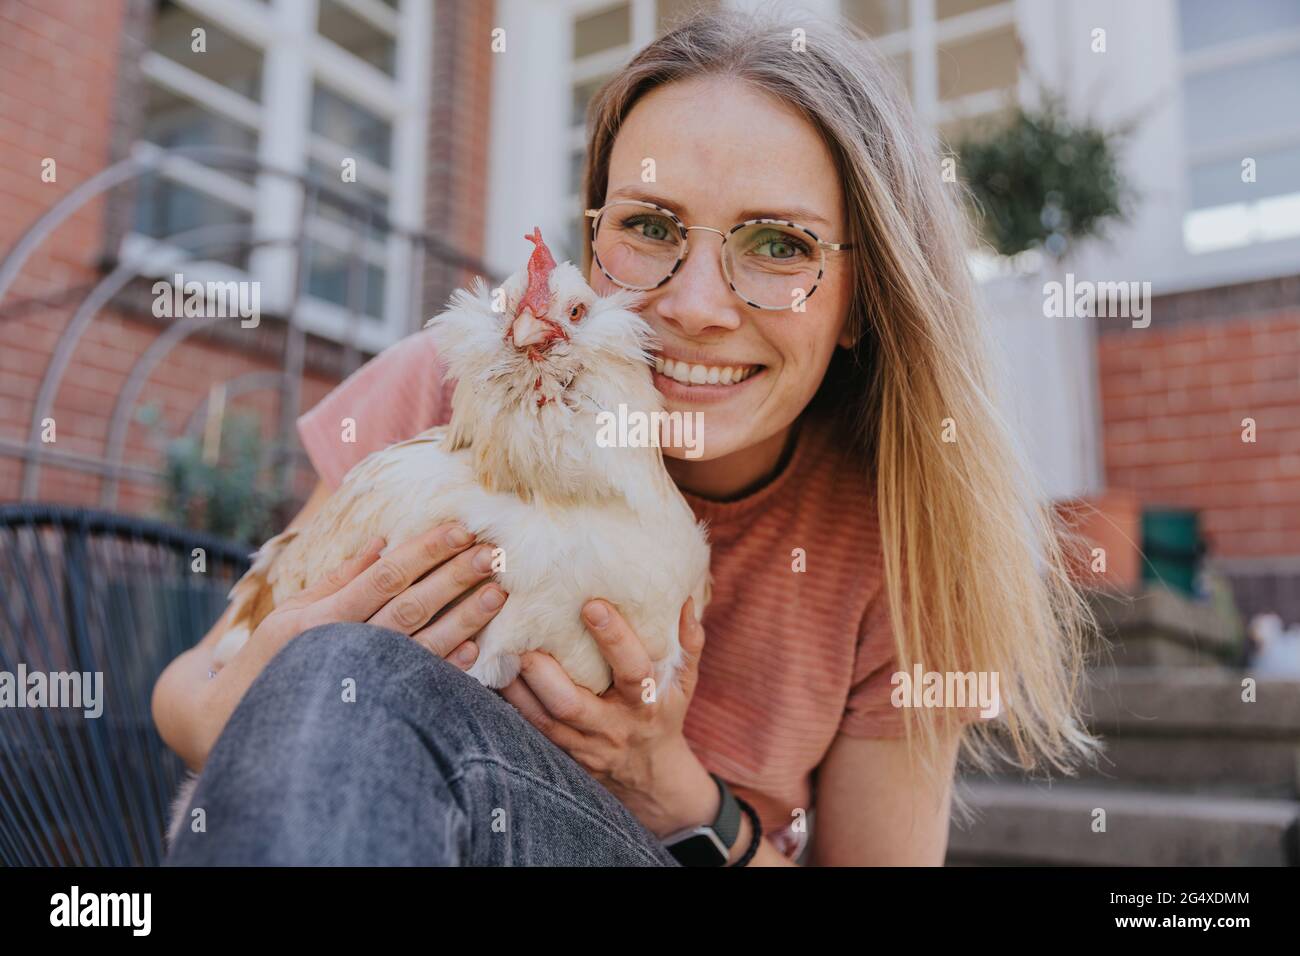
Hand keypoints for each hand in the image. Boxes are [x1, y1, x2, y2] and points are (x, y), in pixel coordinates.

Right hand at [193, 522, 507, 766]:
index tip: (460, 529)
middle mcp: (348, 647)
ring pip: (424, 644)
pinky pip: (420, 685)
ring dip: (465, 618)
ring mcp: (364, 681)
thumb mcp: (293, 613)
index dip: (425, 550)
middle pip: (411, 604)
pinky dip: (448, 664)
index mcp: (325, 617)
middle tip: (492, 554)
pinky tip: (476, 646)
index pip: (386, 575)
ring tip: (497, 594)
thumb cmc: (269, 660)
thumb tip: (381, 544)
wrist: (240, 727)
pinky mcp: (378, 709)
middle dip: (454, 577)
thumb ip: (338, 579)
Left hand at [499, 596, 718, 837]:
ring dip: (517, 688)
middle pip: (572, 705)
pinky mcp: (560, 754)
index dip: (614, 639)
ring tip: (500, 652)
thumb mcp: (685, 682)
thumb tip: (686, 599)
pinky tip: (493, 676)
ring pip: (541, 721)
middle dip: (545, 673)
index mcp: (646, 704)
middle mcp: (612, 726)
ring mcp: (582, 745)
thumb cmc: (665, 714)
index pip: (632, 671)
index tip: (592, 604)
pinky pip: (528, 730)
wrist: (649, 776)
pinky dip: (509, 704)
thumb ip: (689, 642)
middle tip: (526, 640)